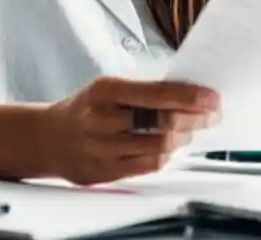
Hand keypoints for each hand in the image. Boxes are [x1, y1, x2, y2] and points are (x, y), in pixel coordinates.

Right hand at [36, 77, 220, 184]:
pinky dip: (166, 155)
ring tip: (191, 130)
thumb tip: (190, 93)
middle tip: (212, 116)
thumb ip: (145, 91)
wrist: (47, 137)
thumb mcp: (109, 88)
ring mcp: (102, 149)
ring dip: (183, 138)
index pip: (159, 93)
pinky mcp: (103, 172)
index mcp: (106, 90)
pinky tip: (171, 146)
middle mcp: (103, 119)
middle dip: (195, 119)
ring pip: (159, 147)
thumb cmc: (86, 108)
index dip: (191, 97)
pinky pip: (147, 166)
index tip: (212, 98)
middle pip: (163, 122)